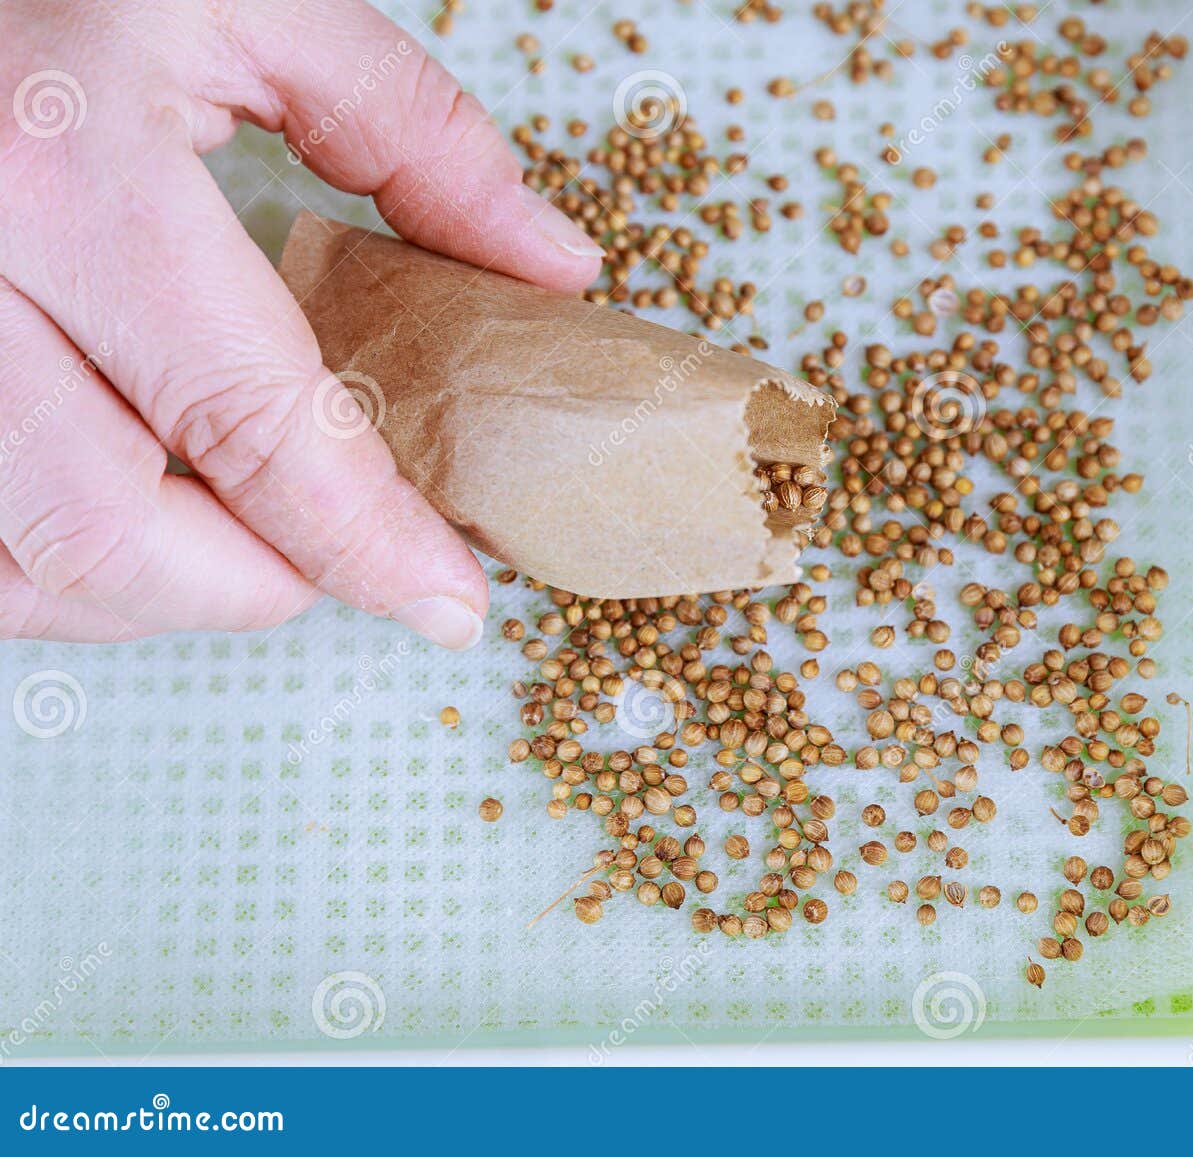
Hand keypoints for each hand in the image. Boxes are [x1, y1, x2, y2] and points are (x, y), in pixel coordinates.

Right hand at [0, 0, 601, 643]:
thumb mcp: (250, 5)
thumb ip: (415, 134)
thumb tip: (547, 266)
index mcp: (71, 182)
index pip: (251, 424)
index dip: (364, 541)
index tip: (446, 597)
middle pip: (114, 533)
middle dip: (259, 581)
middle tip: (336, 555)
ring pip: (22, 567)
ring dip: (156, 591)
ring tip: (242, 534)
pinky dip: (64, 570)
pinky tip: (138, 514)